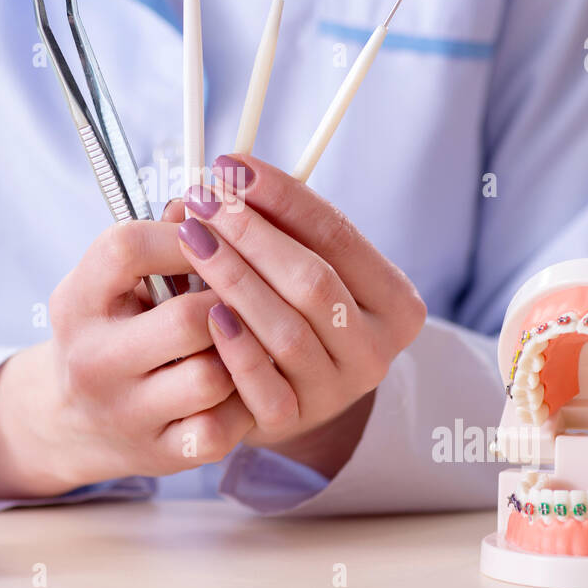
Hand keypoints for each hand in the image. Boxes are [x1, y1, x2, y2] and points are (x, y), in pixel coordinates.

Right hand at [0, 213, 253, 497]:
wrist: (69, 422)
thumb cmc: (109, 329)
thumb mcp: (110, 282)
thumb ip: (158, 241)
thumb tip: (222, 198)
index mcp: (76, 303)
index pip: (126, 249)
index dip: (181, 236)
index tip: (208, 233)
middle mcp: (92, 360)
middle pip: (189, 319)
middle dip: (227, 299)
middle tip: (239, 292)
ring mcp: (127, 413)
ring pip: (213, 375)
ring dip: (238, 353)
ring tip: (239, 339)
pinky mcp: (161, 454)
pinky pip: (224, 425)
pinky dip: (241, 403)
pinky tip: (237, 384)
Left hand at [174, 154, 426, 475]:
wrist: (282, 393)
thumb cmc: (290, 311)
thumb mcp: (299, 267)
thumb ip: (274, 225)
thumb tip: (226, 175)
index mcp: (396, 302)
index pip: (337, 234)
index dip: (282, 196)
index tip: (232, 166)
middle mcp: (376, 350)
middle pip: (312, 281)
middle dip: (252, 233)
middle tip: (202, 198)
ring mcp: (336, 391)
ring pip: (287, 330)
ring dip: (234, 278)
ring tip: (191, 238)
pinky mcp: (294, 421)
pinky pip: (263, 385)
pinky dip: (235, 347)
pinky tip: (206, 312)